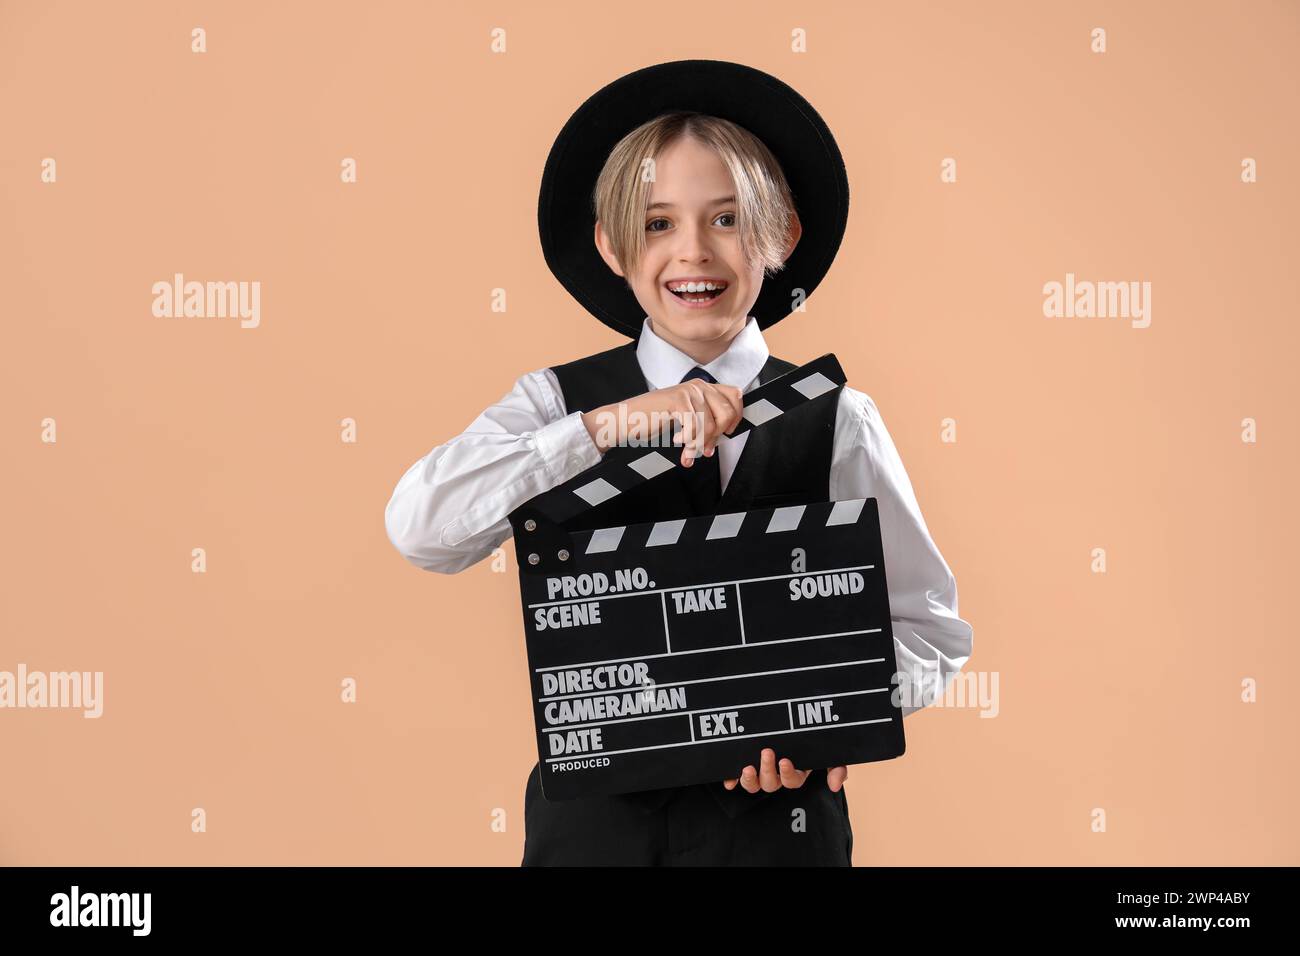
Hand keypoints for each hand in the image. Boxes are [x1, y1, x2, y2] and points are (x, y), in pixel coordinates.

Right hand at [581, 380, 743, 467]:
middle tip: (703, 448)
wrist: (628, 420)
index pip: (735, 395)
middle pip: (727, 413)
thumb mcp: (686, 417)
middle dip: (716, 436)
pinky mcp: (677, 401)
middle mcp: (698, 386)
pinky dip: (687, 441)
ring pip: (710, 425)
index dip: (736, 417)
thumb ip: (705, 421)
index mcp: (702, 387)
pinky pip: (695, 428)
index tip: (725, 434)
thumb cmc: (654, 419)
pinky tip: (676, 440)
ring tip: (687, 451)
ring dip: (698, 444)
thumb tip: (723, 436)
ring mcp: (688, 392)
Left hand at [723, 748, 848, 792]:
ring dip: (749, 780)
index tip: (785, 760)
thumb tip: (834, 785)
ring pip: (753, 784)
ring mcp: (759, 770)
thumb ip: (836, 766)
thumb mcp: (828, 750)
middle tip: (766, 752)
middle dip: (768, 770)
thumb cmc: (812, 737)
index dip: (788, 773)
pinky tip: (729, 780)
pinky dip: (731, 779)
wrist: (797, 715)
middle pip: (771, 783)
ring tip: (747, 768)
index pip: (792, 780)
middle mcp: (776, 774)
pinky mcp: (743, 764)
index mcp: (796, 771)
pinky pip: (736, 777)